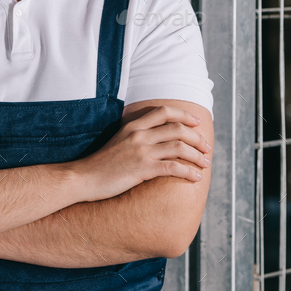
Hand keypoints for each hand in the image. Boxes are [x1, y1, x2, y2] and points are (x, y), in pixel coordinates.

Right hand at [73, 105, 211, 201]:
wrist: (84, 178)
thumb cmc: (101, 164)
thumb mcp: (118, 141)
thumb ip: (135, 135)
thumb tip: (155, 138)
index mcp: (133, 126)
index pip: (164, 112)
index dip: (184, 115)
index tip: (196, 123)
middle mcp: (139, 134)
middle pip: (177, 128)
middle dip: (197, 138)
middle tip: (207, 147)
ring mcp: (141, 151)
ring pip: (179, 146)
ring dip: (197, 155)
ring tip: (205, 163)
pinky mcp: (142, 168)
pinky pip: (173, 167)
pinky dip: (188, 171)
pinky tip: (196, 177)